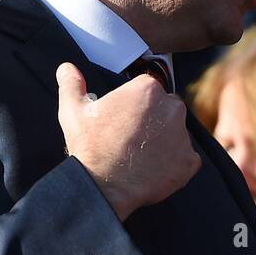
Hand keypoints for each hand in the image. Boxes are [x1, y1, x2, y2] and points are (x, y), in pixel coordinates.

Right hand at [56, 62, 200, 220]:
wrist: (103, 186)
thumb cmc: (90, 147)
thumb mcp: (73, 110)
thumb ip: (72, 84)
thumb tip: (66, 68)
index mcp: (148, 89)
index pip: (148, 90)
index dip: (134, 105)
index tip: (124, 119)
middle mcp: (172, 108)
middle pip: (166, 109)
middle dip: (154, 120)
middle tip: (133, 137)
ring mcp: (183, 136)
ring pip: (177, 133)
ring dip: (165, 141)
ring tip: (141, 156)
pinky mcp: (189, 162)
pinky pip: (186, 159)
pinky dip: (174, 164)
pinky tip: (154, 170)